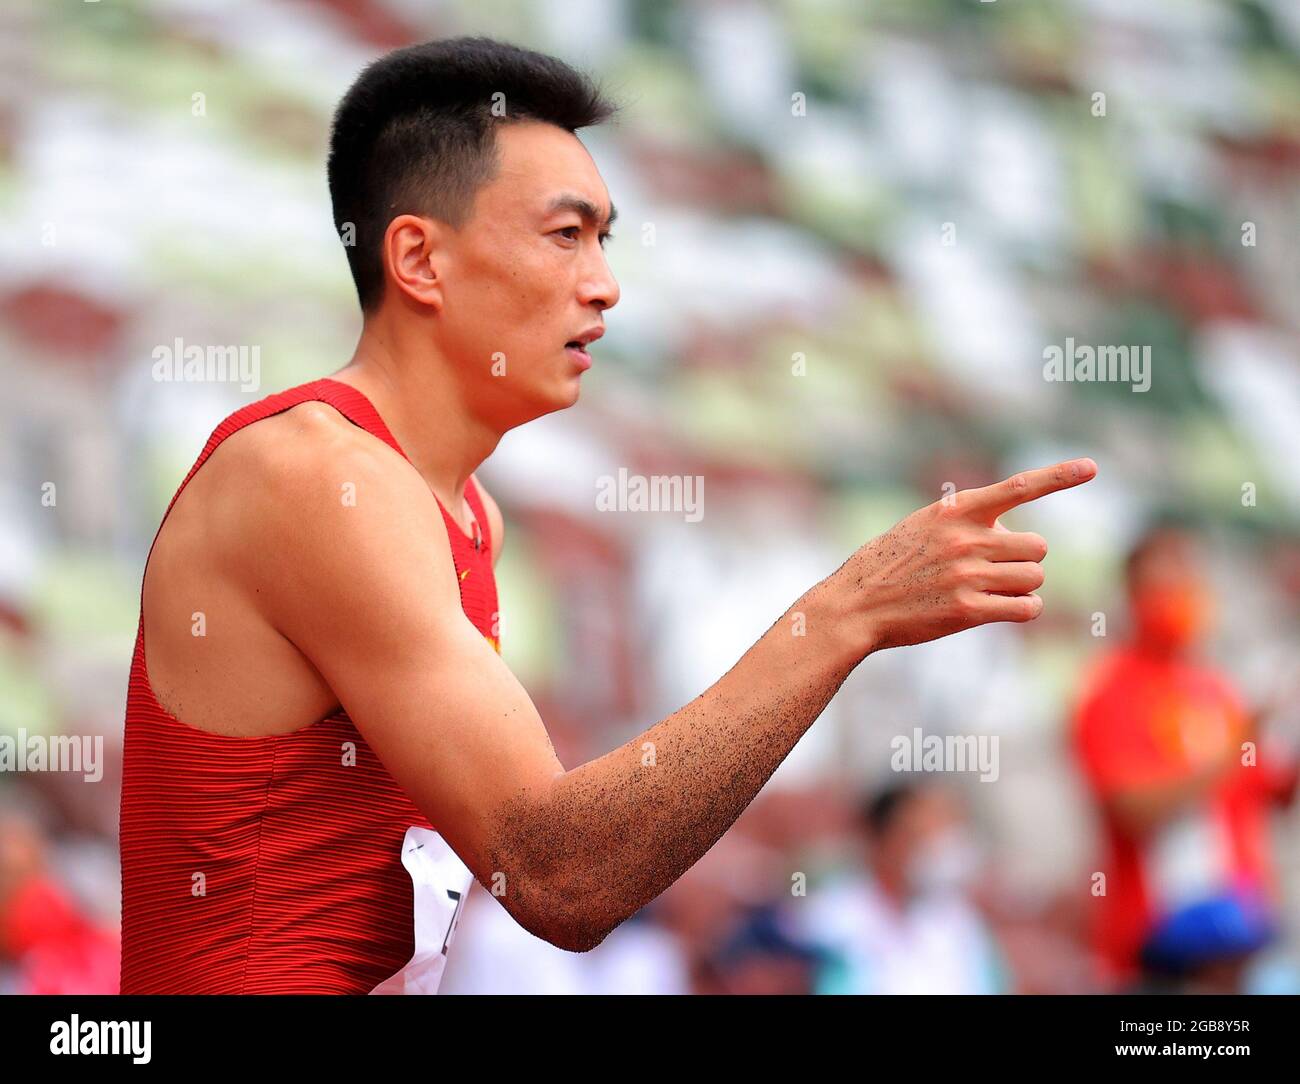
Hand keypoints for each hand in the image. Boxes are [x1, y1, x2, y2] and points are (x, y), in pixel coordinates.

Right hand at [827, 458, 1096, 653]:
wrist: (855, 604)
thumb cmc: (890, 564)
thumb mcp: (923, 525)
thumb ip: (968, 522)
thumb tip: (1015, 535)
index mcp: (957, 511)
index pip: (1018, 487)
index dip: (1059, 476)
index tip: (1092, 467)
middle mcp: (967, 539)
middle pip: (1038, 547)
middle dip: (1024, 560)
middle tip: (995, 569)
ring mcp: (968, 575)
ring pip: (1035, 578)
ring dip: (1022, 587)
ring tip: (989, 590)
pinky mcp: (968, 610)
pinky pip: (1026, 608)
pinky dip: (1021, 610)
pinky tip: (997, 609)